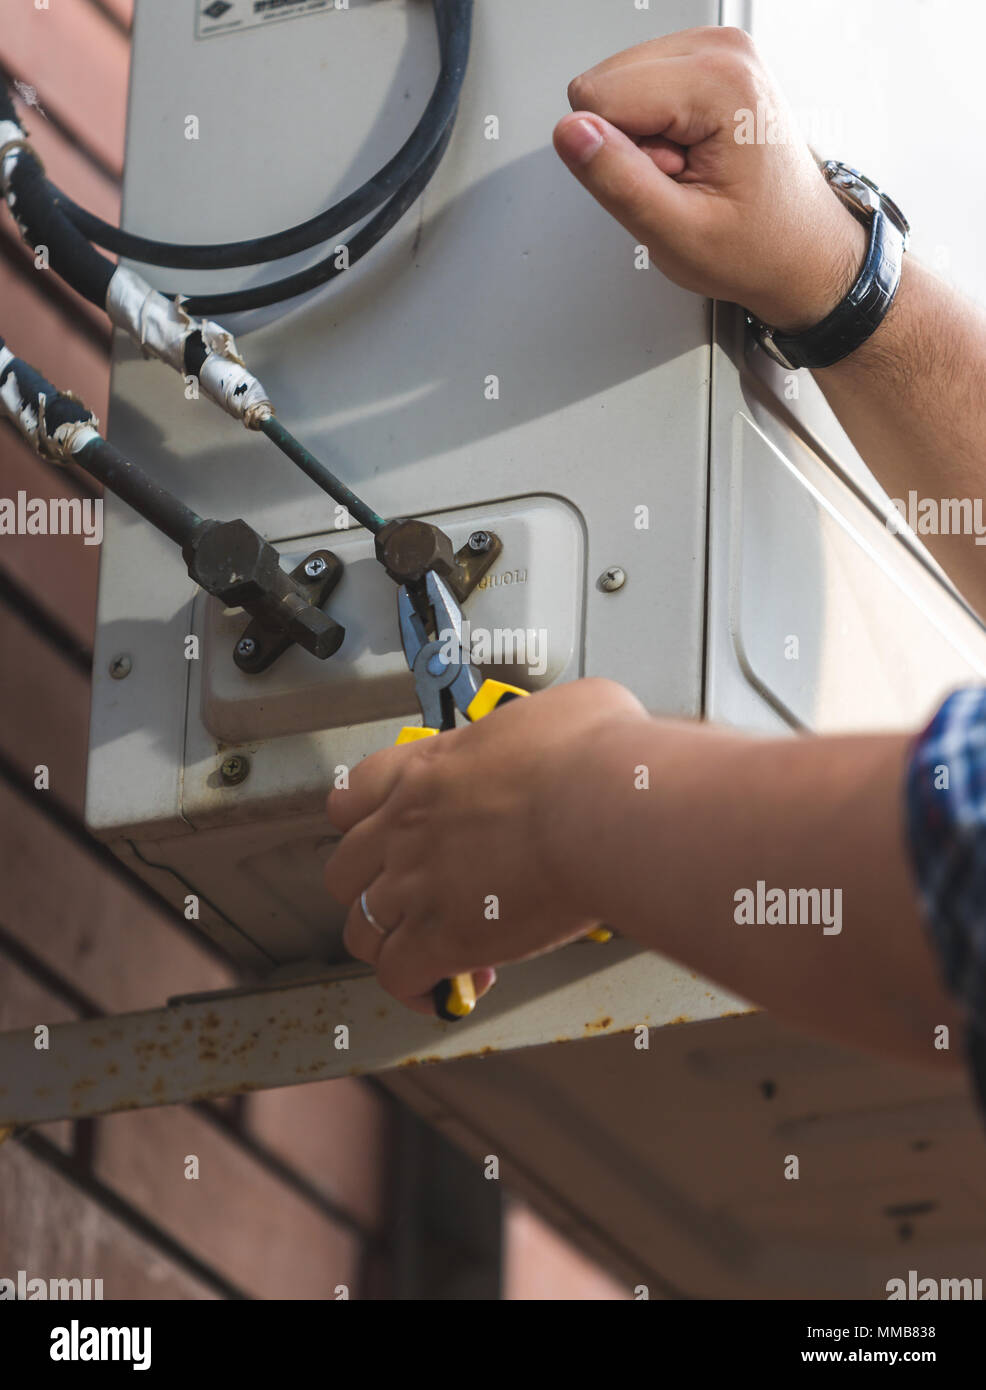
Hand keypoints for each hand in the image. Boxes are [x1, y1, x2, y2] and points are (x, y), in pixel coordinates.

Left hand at [324, 678, 646, 1014]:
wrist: (600, 805)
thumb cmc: (592, 756)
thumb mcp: (563, 712)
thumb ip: (543, 731)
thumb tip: (575, 732)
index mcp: (425, 769)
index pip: (351, 799)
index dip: (366, 826)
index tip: (391, 839)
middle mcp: (405, 826)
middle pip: (345, 872)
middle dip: (375, 892)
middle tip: (417, 901)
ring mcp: (415, 885)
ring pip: (362, 931)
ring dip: (393, 945)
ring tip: (431, 954)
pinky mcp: (441, 938)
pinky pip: (398, 977)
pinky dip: (418, 988)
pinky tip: (450, 987)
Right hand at [554, 26, 866, 332]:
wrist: (804, 250)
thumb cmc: (759, 246)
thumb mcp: (677, 233)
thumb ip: (617, 180)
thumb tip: (570, 132)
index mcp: (720, 81)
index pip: (599, 98)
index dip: (620, 157)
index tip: (668, 181)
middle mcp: (722, 50)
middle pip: (606, 84)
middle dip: (630, 144)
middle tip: (679, 180)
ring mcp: (717, 50)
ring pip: (617, 86)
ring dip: (643, 140)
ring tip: (690, 172)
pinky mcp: (708, 62)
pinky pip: (640, 90)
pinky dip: (656, 132)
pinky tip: (693, 158)